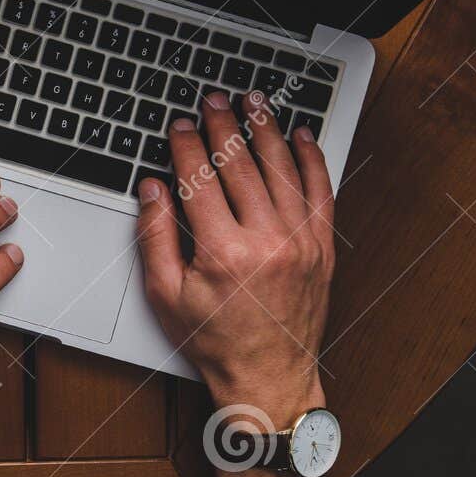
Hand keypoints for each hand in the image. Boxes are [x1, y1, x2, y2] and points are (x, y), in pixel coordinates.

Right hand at [135, 91, 333, 425]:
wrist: (268, 377)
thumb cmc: (216, 342)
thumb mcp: (166, 296)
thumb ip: (155, 238)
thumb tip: (152, 191)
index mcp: (223, 252)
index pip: (200, 180)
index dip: (187, 146)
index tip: (180, 125)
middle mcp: (267, 241)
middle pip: (241, 165)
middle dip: (224, 125)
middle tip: (214, 99)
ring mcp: (301, 242)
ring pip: (283, 169)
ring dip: (266, 129)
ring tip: (254, 101)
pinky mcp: (323, 248)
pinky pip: (321, 191)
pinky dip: (311, 159)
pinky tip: (300, 136)